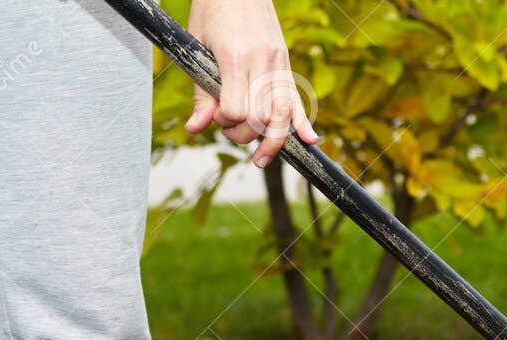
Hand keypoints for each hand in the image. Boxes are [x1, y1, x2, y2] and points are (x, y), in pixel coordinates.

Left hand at [183, 0, 319, 167]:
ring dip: (273, 142)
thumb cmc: (213, 11)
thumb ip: (201, 92)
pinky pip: (298, 98)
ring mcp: (278, 63)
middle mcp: (262, 62)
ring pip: (283, 115)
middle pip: (259, 118)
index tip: (215, 115)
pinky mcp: (285, 63)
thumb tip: (196, 129)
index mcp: (236, 58)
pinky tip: (309, 141)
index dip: (224, 121)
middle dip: (243, 133)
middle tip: (228, 127)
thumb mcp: (197, 48)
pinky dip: (304, 123)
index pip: (235, 109)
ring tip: (260, 158)